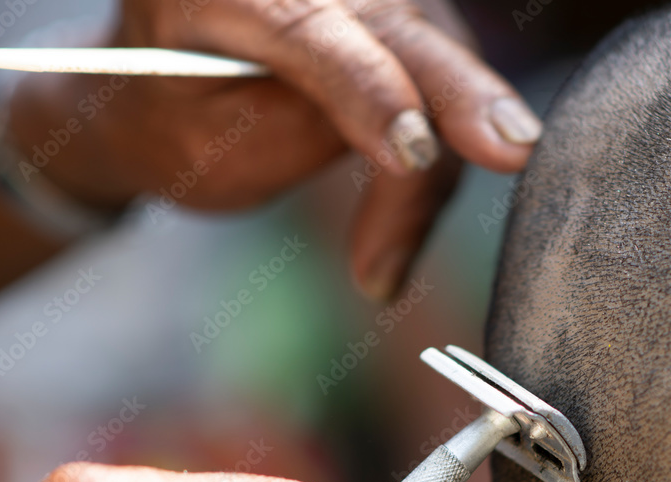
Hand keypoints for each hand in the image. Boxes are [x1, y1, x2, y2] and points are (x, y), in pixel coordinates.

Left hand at [7, 0, 541, 298]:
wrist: (156, 92)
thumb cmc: (167, 122)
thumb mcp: (202, 144)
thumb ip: (292, 128)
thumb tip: (406, 136)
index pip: (311, 30)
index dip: (370, 91)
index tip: (412, 155)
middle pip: (404, 33)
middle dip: (463, 101)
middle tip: (515, 154)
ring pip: (437, 68)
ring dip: (433, 175)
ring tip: (381, 269)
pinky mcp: (397, 19)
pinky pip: (442, 83)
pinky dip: (437, 164)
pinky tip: (397, 235)